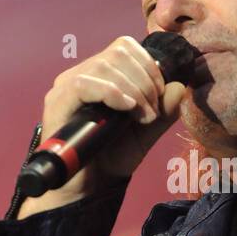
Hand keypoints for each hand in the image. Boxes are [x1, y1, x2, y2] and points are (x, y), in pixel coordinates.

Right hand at [15, 36, 187, 217]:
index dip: (149, 66)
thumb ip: (164, 111)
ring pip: (104, 66)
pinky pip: (84, 84)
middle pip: (118, 53)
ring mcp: (66, 87)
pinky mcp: (57, 103)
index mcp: (100, 75)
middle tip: (152, 112)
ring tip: (142, 118)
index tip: (160, 96)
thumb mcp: (146, 133)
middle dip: (145, 81)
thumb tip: (179, 86)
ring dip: (134, 90)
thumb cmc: (113, 158)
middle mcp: (81, 75)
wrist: (88, 188)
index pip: (125, 47)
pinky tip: (127, 110)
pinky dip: (112, 93)